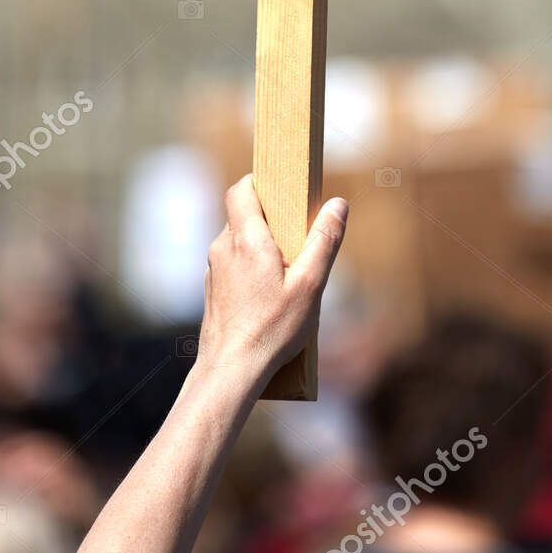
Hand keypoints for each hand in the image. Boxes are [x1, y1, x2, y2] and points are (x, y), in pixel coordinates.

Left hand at [197, 175, 347, 388]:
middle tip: (298, 239)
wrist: (230, 370)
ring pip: (238, 241)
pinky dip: (251, 268)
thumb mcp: (310, 285)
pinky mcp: (213, 290)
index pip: (242, 189)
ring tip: (288, 275)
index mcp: (246, 239)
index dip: (260, 182)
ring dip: (262, 247)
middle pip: (244, 215)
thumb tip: (338, 204)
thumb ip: (324, 241)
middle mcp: (223, 248)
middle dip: (271, 219)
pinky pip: (233, 265)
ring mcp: (214, 270)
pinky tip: (270, 296)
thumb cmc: (272, 329)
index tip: (283, 189)